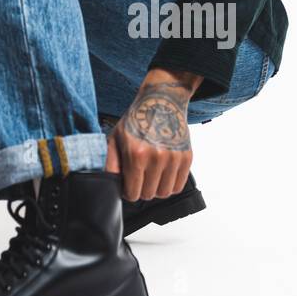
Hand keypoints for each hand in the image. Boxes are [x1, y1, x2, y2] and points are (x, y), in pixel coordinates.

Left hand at [105, 68, 201, 201]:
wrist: (162, 100)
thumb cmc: (136, 119)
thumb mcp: (115, 138)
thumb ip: (110, 164)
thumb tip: (109, 186)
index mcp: (137, 154)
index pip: (133, 193)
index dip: (128, 192)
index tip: (128, 185)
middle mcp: (157, 157)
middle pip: (148, 195)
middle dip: (141, 190)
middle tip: (139, 179)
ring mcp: (174, 158)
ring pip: (164, 193)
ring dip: (156, 189)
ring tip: (151, 176)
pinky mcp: (186, 157)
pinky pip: (178, 186)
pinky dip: (170, 185)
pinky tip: (163, 174)